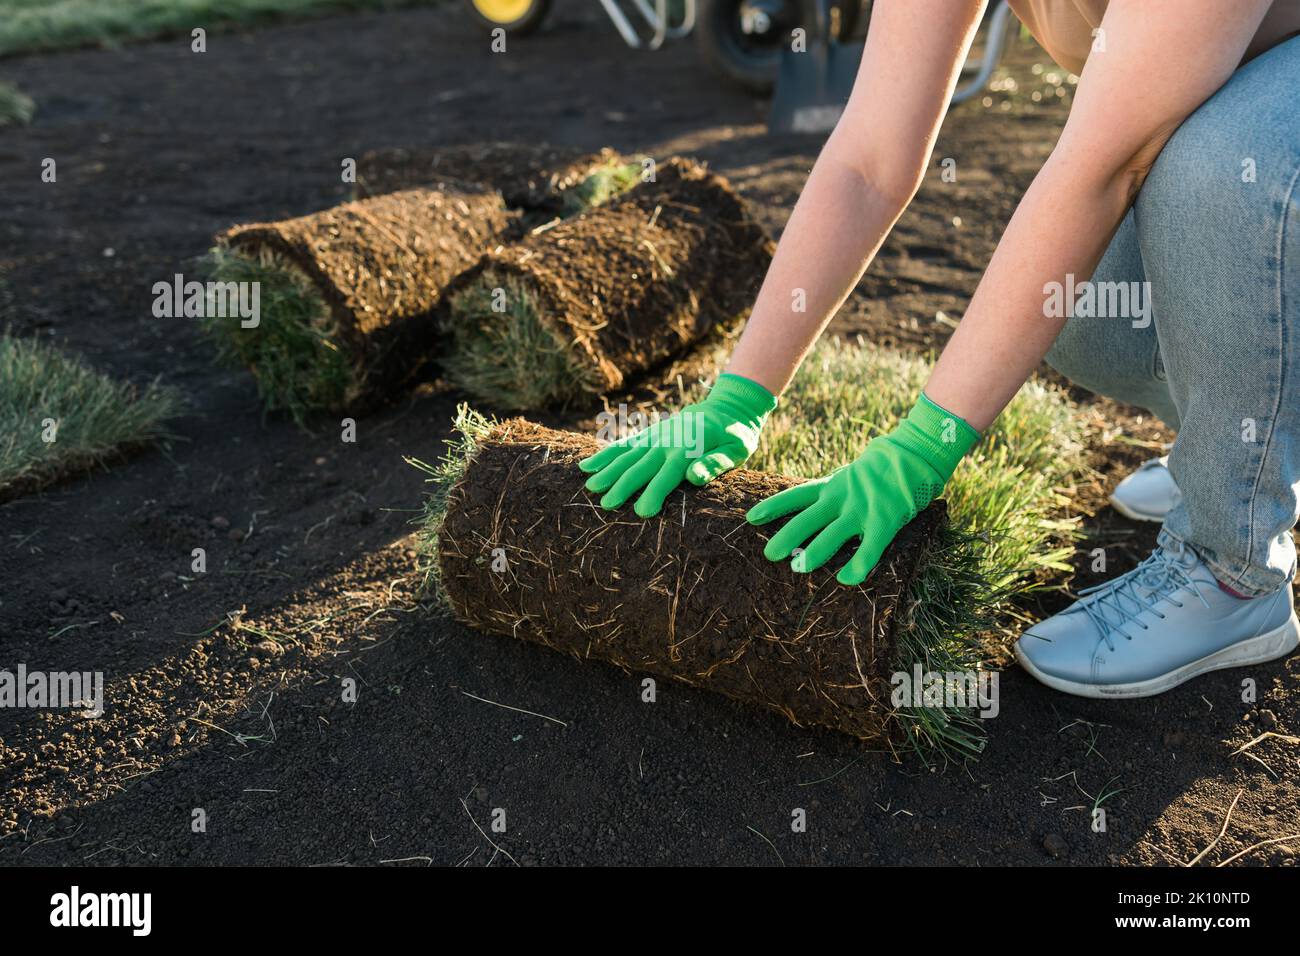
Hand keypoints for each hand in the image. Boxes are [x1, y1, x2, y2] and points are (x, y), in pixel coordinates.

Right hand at [579, 372, 775, 516]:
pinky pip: (624, 446)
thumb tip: (693, 477)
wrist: (727, 407)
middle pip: (641, 466)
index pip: (668, 475)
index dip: (655, 493)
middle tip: (606, 505)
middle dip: (623, 485)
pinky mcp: (649, 435)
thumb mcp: (737, 449)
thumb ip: (715, 463)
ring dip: (608, 470)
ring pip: (627, 455)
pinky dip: (606, 455)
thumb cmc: (735, 436)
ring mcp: (655, 437)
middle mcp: (667, 442)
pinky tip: (587, 466)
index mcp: (689, 449)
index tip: (642, 512)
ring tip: (590, 486)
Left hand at [746, 393, 978, 584]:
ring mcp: (862, 509)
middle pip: (807, 519)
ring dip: (814, 553)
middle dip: (786, 537)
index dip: (773, 507)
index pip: (797, 495)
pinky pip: (869, 548)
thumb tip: (814, 509)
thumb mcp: (850, 476)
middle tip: (769, 554)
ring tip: (797, 568)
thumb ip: (834, 492)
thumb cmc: (882, 468)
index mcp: (832, 485)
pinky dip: (858, 564)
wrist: (915, 453)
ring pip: (832, 535)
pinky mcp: (885, 521)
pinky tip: (846, 578)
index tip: (751, 518)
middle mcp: (842, 497)